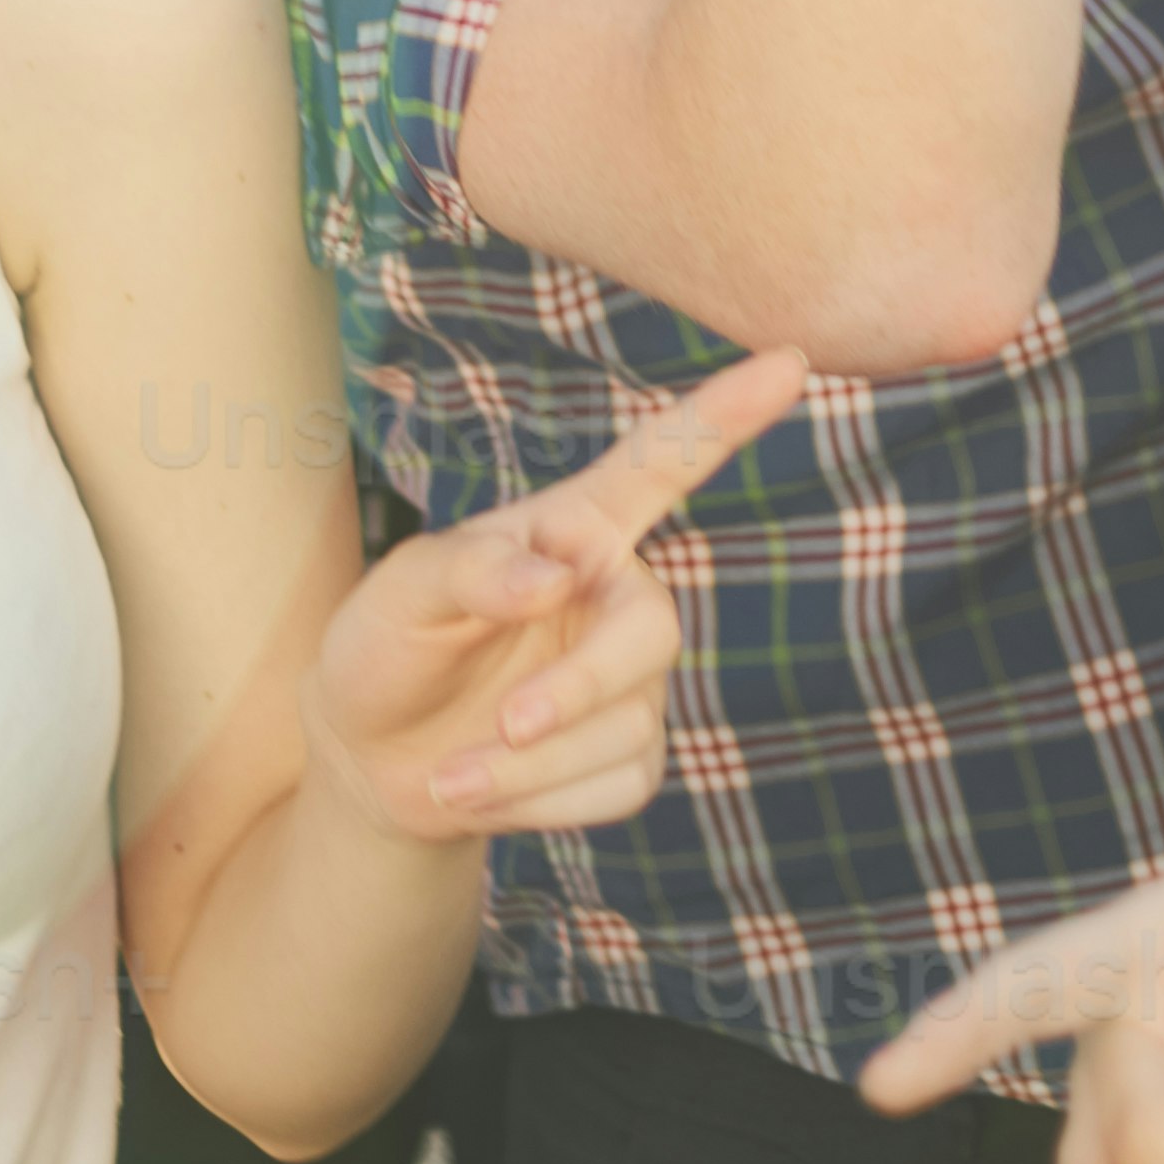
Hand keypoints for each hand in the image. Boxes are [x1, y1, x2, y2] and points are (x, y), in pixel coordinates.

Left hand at [302, 345, 809, 841]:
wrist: (373, 760)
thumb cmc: (385, 647)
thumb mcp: (400, 593)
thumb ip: (471, 569)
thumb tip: (555, 577)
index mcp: (570, 528)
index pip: (657, 464)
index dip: (722, 416)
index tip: (789, 361)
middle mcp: (616, 594)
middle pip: (652, 630)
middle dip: (579, 688)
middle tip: (503, 726)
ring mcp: (633, 680)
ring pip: (625, 726)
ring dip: (529, 765)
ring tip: (451, 774)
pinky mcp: (630, 755)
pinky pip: (616, 785)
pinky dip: (540, 802)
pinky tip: (484, 791)